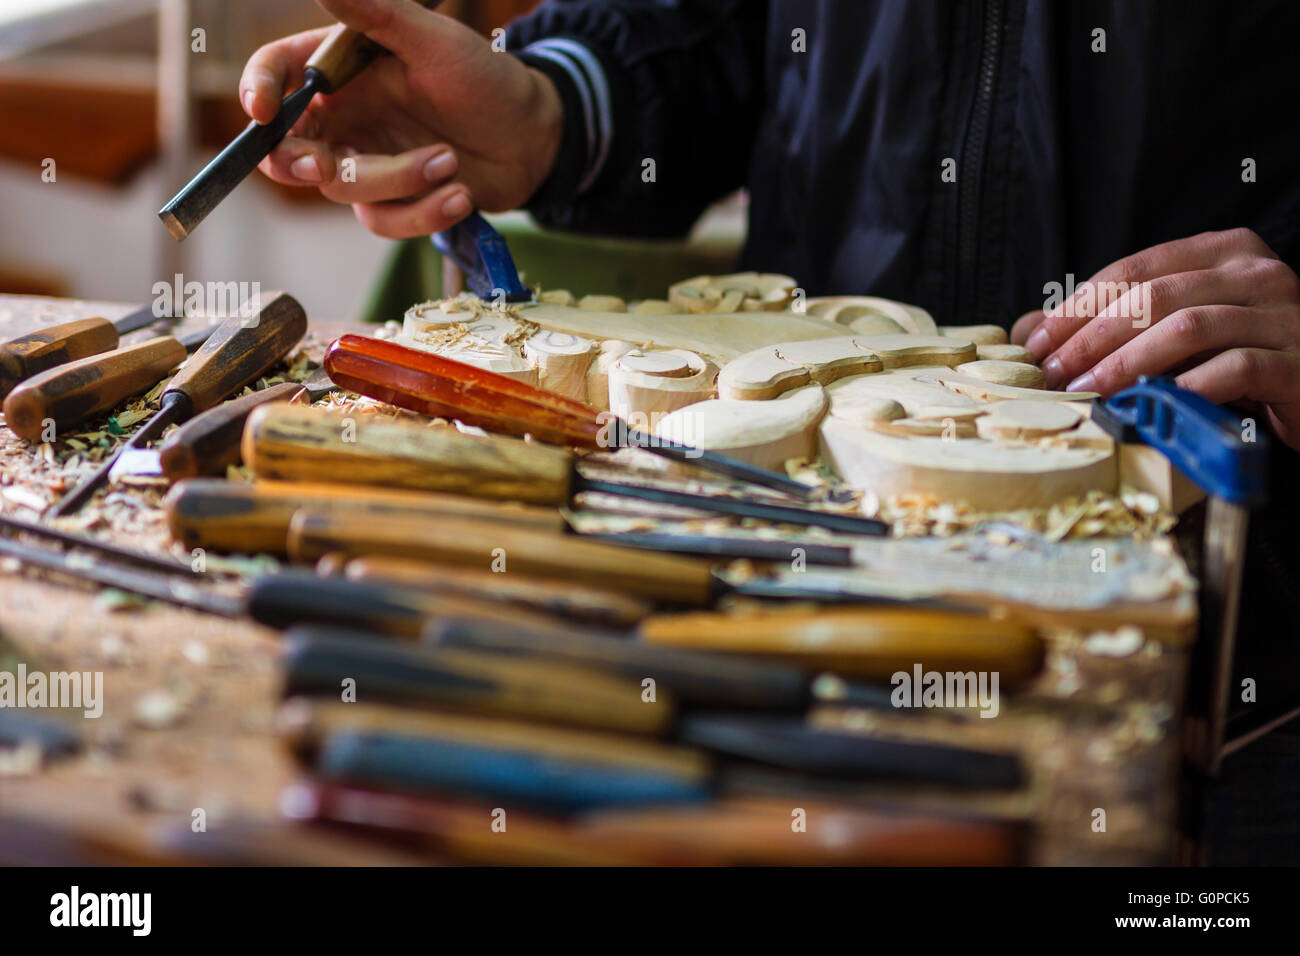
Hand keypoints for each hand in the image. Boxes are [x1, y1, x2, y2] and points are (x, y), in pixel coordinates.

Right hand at [239, 0, 562, 237]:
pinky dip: (423, 212)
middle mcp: (345, 117)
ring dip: (398, 181)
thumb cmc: (486, 79)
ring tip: (450, 163)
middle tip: (323, 166)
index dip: (258, 92)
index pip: (276, 75)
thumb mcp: (433, 40)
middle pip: (287, 149)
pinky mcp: (396, 200)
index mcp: (340, 70)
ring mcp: (368, 162)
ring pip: (344, 188)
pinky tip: (461, 193)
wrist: (533, 137)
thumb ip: (376, 13)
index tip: (262, 111)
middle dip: (297, 162)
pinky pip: (385, 220)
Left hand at [1011, 228, 1299, 450]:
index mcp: (1223, 253)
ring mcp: (1283, 315)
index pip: (1132, 271)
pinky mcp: (1298, 362)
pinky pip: (1234, 369)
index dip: (1076, 308)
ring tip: (1088, 392)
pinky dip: (1185, 387)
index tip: (1037, 345)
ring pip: (1188, 328)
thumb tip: (1026, 331)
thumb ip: (1112, 322)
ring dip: (1127, 363)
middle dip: (1092, 338)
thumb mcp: (1174, 330)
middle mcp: (1257, 273)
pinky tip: (1151, 404)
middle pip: (1154, 297)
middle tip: (1054, 375)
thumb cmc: (1239, 358)